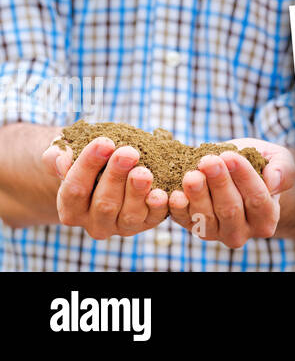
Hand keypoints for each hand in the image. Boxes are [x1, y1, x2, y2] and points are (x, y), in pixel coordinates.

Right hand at [41, 136, 169, 239]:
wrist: (110, 171)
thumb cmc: (88, 161)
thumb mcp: (68, 155)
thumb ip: (58, 157)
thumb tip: (61, 160)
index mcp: (70, 209)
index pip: (75, 190)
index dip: (88, 166)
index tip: (104, 142)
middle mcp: (94, 223)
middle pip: (103, 204)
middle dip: (116, 176)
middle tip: (128, 152)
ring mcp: (120, 226)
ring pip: (128, 215)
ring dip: (136, 192)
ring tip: (143, 172)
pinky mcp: (145, 224)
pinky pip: (153, 218)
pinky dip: (159, 207)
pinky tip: (162, 193)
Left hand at [167, 139, 294, 247]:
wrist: (235, 171)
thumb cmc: (261, 166)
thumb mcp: (279, 160)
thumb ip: (283, 170)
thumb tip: (273, 181)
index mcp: (267, 217)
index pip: (258, 199)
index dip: (244, 177)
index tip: (230, 156)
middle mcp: (243, 232)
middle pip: (231, 210)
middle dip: (219, 183)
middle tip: (209, 161)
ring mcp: (216, 233)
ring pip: (206, 218)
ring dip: (197, 195)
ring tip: (192, 174)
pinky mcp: (194, 228)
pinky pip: (185, 221)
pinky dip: (178, 208)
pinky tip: (174, 193)